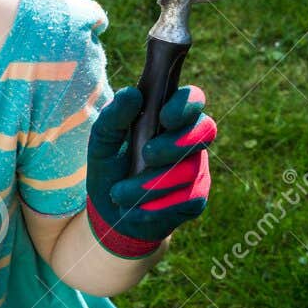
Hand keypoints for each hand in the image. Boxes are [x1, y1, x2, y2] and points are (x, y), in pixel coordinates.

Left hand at [85, 83, 215, 258]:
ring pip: (189, 169)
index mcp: (169, 117)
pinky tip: (133, 209)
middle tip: (147, 154)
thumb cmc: (111, 168)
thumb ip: (113, 117)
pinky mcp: (196, 198)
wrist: (110, 212)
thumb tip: (131, 94)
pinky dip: (154, 205)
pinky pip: (186, 199)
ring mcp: (196, 168)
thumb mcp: (102, 143)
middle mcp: (189, 140)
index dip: (185, 105)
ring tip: (119, 193)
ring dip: (150, 183)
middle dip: (175, 143)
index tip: (164, 117)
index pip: (192, 99)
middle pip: (205, 129)